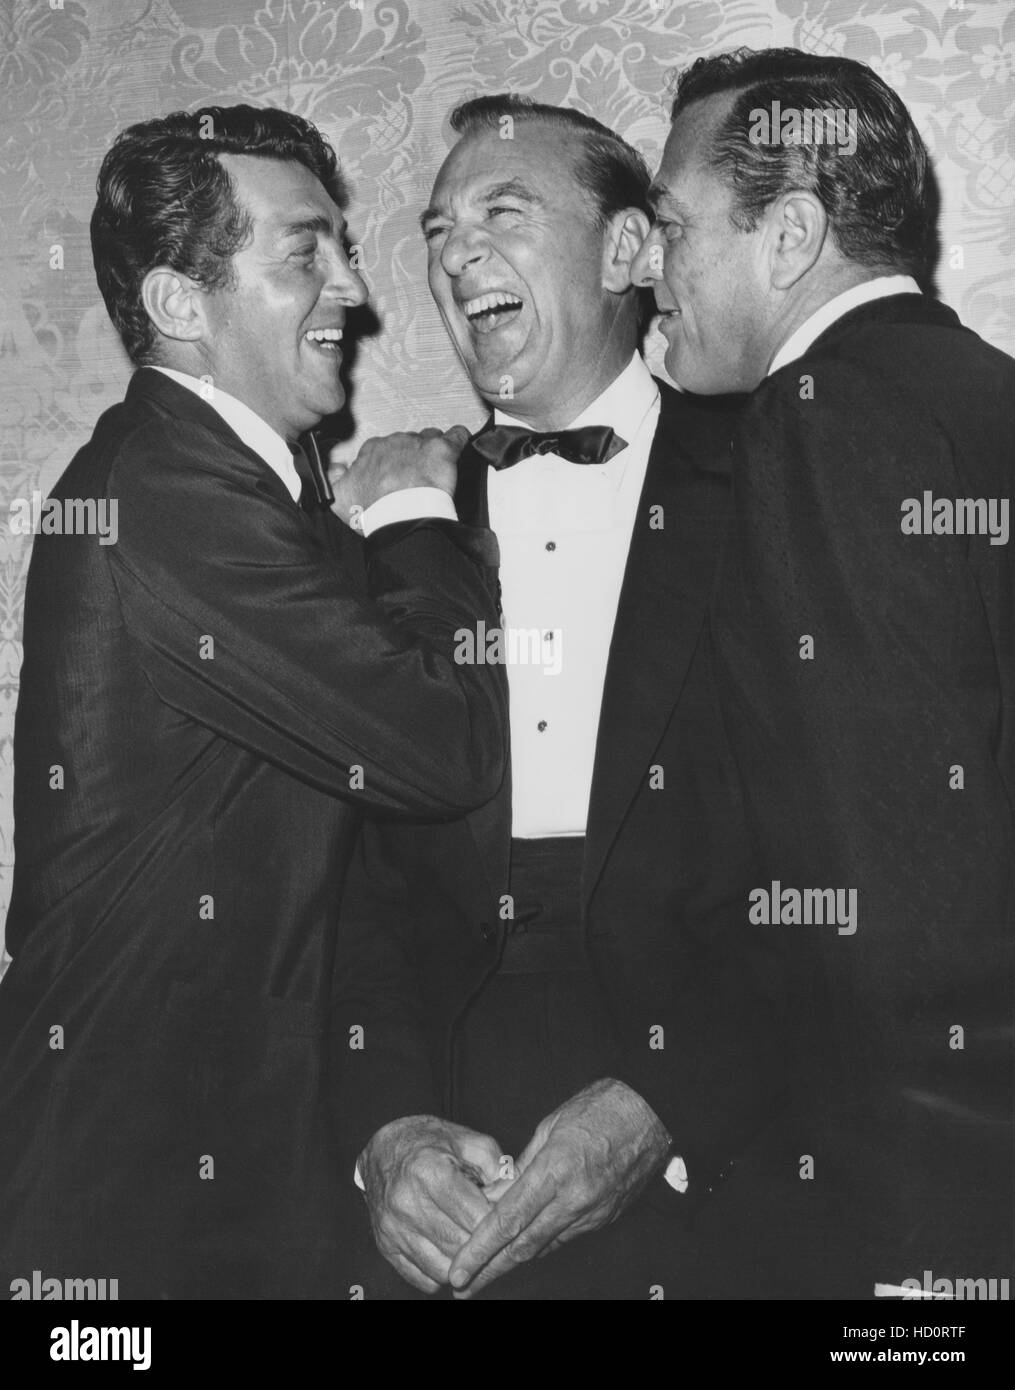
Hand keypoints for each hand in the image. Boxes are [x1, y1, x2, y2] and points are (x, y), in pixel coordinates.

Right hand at [330, 425, 470, 526]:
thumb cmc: (373, 510)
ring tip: (437, 467)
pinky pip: (455, 436)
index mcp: (372, 451)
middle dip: (412, 457)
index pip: (383, 449)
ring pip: (430, 438)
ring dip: (432, 451)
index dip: (390, 462)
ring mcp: (419, 444)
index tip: (394, 475)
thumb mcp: (339, 498)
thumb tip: (333, 469)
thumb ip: (332, 479)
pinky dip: (459, 440)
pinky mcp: (442, 450)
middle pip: (407, 443)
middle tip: (416, 478)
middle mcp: (394, 442)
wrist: (399, 517)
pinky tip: (460, 445)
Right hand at [359, 1114, 503, 1292]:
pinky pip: (425, 1279)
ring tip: (472, 1242)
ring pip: (444, 1270)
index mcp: (429, 1171)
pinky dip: (443, 1272)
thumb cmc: (432, 1144)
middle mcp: (406, 1202)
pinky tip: (450, 1250)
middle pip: (461, 1246)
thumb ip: (498, 1168)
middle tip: (495, 1234)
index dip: (499, 1222)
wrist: (384, 1151)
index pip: (476, 1217)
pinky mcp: (386, 1248)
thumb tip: (517, 1202)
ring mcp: (393, 1228)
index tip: (508, 1218)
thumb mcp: (470, 1141)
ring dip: (465, 1263)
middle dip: (484, 1244)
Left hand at [447, 1078, 669, 1298]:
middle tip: (463, 1287)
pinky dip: (540, 1247)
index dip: (481, 1249)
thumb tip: (499, 1193)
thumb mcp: (551, 1125)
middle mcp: (574, 1198)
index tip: (460, 1268)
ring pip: (544, 1247)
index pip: (509, 1219)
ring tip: (484, 1275)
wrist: (651, 1113)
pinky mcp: (604, 1217)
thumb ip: (524, 1164)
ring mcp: (592, 1212)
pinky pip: (564, 1238)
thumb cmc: (599, 1108)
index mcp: (556, 1170)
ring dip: (512, 1264)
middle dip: (490, 1270)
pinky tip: (520, 1252)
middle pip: (524, 1246)